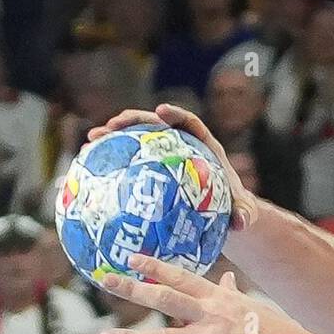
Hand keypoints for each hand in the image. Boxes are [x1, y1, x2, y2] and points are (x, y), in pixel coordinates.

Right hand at [87, 104, 259, 231]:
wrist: (220, 215)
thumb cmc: (233, 209)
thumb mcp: (242, 212)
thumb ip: (245, 214)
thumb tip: (242, 223)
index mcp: (204, 148)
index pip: (190, 124)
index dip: (176, 114)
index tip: (161, 111)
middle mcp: (181, 147)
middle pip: (155, 125)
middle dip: (133, 120)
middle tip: (112, 124)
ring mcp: (163, 158)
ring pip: (136, 142)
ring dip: (113, 137)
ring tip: (92, 140)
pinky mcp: (150, 171)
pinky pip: (128, 165)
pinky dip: (110, 165)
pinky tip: (88, 169)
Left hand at [98, 258, 312, 333]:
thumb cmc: (278, 332)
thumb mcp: (254, 307)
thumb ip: (233, 294)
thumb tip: (227, 279)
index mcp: (219, 298)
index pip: (181, 276)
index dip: (154, 266)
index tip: (131, 257)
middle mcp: (209, 316)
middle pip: (163, 298)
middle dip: (131, 289)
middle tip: (105, 280)